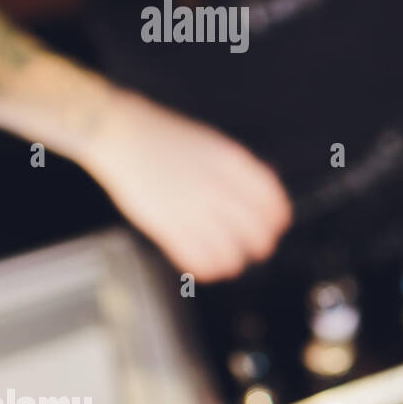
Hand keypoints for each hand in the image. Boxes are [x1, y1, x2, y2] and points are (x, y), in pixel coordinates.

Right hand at [81, 91, 292, 282]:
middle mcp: (216, 188)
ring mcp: (191, 208)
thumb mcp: (215, 145)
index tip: (278, 225)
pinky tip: (208, 265)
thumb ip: (242, 170)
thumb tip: (268, 191)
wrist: (124, 135)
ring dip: (236, 260)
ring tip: (232, 260)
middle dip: (262, 244)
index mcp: (231, 164)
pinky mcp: (166, 226)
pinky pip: (198, 260)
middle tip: (258, 247)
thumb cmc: (169, 140)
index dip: (279, 219)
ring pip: (231, 252)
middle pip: (257, 231)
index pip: (271, 202)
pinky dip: (209, 268)